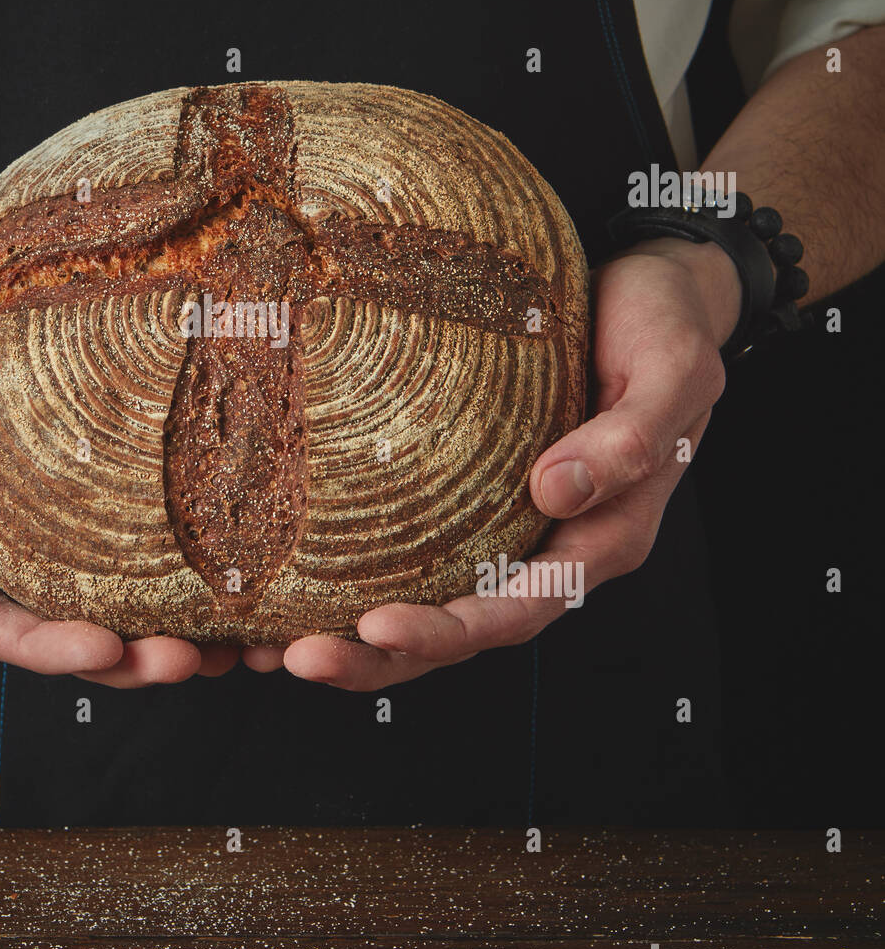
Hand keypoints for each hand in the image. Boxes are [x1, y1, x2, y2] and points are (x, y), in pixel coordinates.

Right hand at [0, 221, 239, 687]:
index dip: (39, 646)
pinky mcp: (40, 480)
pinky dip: (145, 566)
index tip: (106, 646)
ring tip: (213, 645)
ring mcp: (2, 515)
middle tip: (186, 660)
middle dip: (113, 656)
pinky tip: (199, 572)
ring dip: (141, 629)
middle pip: (38, 625)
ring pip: (74, 596)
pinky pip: (93, 534)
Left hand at [243, 237, 740, 690]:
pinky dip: (355, 575)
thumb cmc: (664, 329)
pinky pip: (413, 545)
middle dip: (381, 655)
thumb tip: (554, 492)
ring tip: (276, 648)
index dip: (453, 628)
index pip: (523, 608)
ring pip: (430, 602)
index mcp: (602, 536)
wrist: (648, 290)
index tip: (378, 625)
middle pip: (461, 627)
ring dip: (357, 637)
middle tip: (299, 658)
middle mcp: (548, 547)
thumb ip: (628, 440)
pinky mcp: (468, 493)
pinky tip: (295, 584)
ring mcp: (505, 524)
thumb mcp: (671, 375)